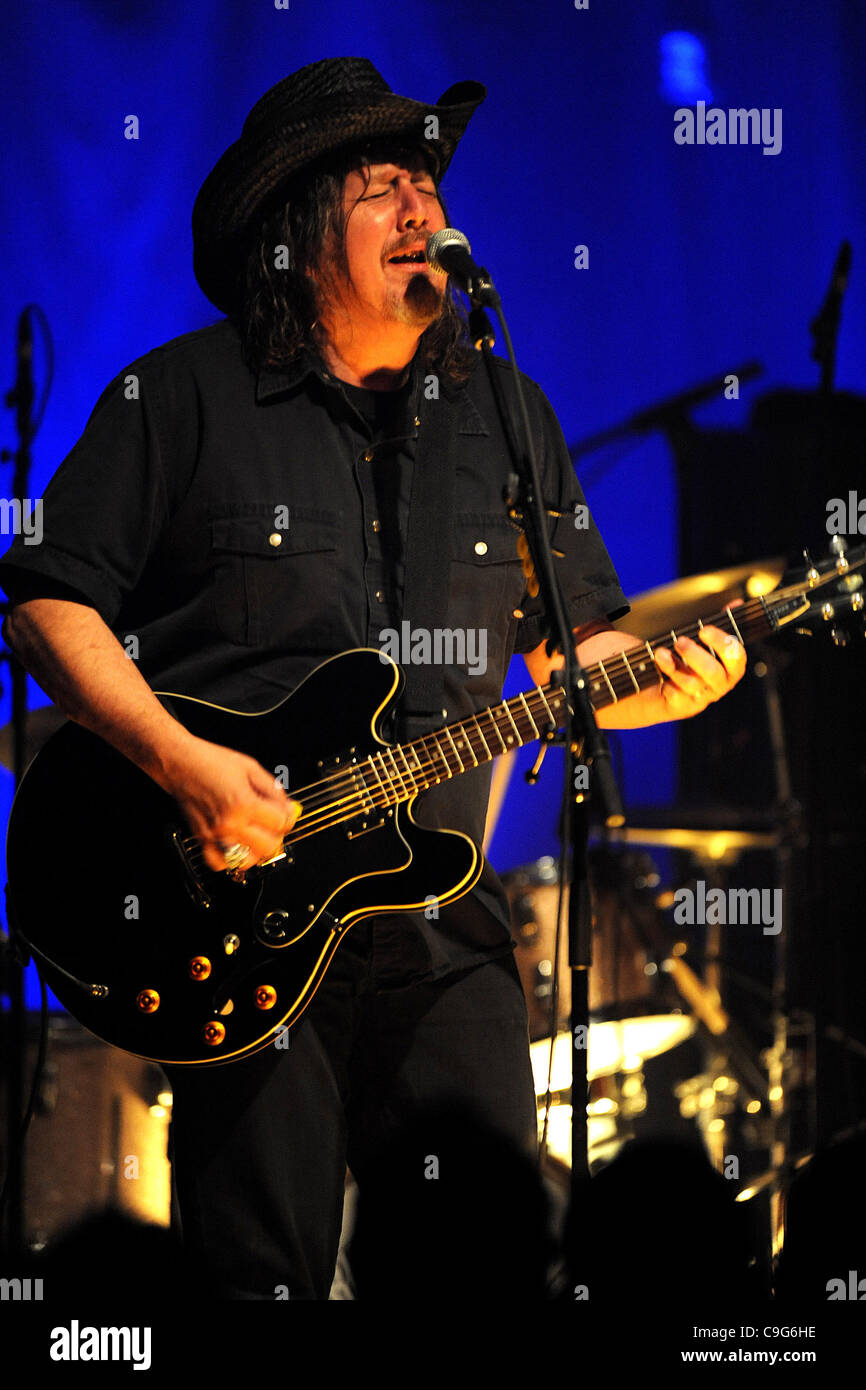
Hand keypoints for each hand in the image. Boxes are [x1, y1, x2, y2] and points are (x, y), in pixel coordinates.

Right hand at [161, 735, 302, 871]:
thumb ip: (273, 790)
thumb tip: (289, 808)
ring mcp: (215, 834)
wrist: (181, 764)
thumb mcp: (251, 768)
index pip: (280, 823)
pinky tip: (237, 845)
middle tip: (273, 823)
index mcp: (243, 803)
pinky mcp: (202, 839)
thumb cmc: (211, 761)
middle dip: (276, 834)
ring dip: (257, 850)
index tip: (284, 811)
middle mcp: (229, 823)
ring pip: (248, 860)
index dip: (287, 816)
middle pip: (269, 846)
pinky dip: (231, 859)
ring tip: (257, 835)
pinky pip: (220, 864)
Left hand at [654, 623, 746, 719]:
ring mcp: (702, 697)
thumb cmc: (689, 660)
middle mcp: (719, 684)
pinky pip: (676, 697)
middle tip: (679, 641)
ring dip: (674, 666)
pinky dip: (666, 683)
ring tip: (660, 653)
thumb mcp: (703, 641)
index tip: (704, 630)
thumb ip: (720, 623)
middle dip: (694, 655)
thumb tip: (736, 603)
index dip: (722, 642)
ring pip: (692, 684)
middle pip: (713, 673)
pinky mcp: (683, 707)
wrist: (665, 688)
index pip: (736, 656)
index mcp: (730, 667)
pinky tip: (659, 673)